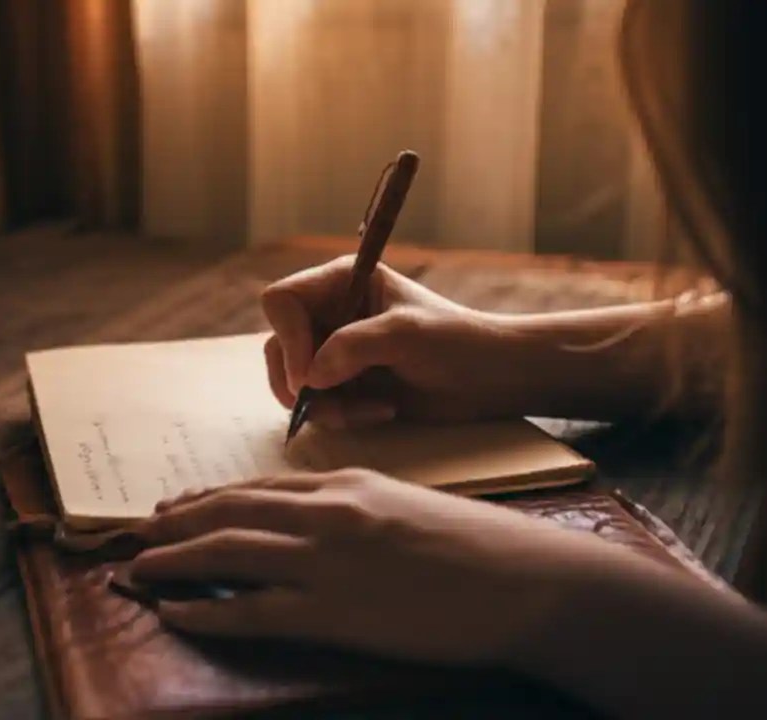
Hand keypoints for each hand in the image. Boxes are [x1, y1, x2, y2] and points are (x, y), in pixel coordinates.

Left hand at [130, 470, 647, 666]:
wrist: (528, 583)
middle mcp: (324, 514)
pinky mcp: (332, 612)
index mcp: (345, 485)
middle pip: (228, 512)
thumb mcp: (406, 505)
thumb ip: (353, 506)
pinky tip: (174, 613)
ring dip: (173, 560)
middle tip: (139, 532)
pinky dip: (204, 610)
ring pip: (225, 553)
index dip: (206, 498)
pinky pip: (249, 611)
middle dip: (176, 523)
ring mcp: (325, 562)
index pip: (256, 488)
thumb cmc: (479, 547)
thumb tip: (312, 518)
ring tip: (138, 568)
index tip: (175, 506)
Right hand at [261, 256, 532, 428]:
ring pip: (291, 382)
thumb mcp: (406, 334)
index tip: (308, 375)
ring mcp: (332, 351)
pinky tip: (381, 411)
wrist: (490, 380)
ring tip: (368, 409)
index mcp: (340, 282)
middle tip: (324, 404)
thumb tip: (309, 376)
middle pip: (277, 346)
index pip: (282, 302)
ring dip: (325, 404)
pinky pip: (314, 405)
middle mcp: (329, 313)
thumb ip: (355, 346)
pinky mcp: (342, 386)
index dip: (287, 338)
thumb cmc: (456, 342)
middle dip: (299, 381)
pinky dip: (340, 416)